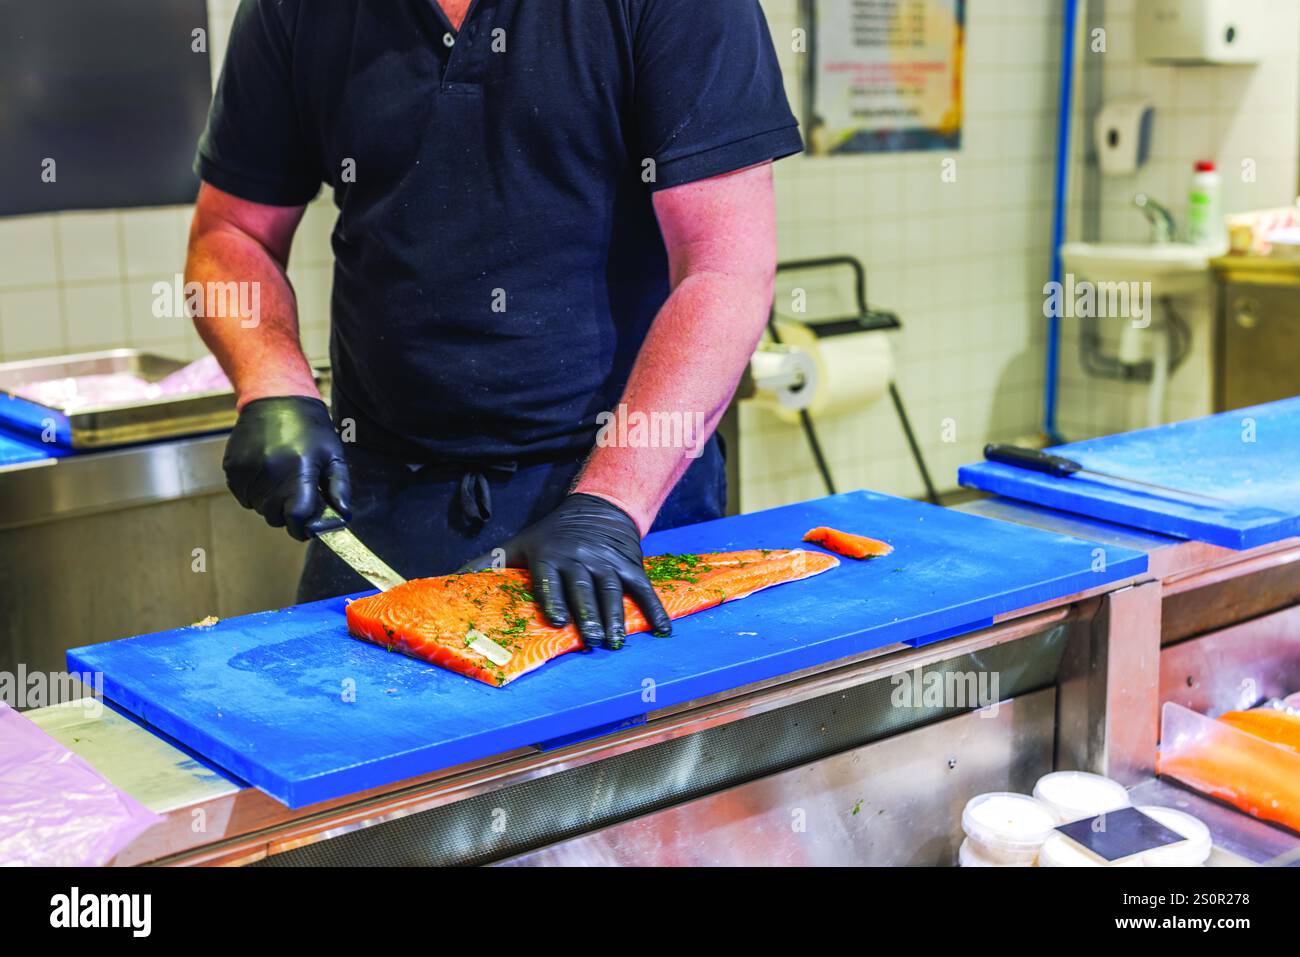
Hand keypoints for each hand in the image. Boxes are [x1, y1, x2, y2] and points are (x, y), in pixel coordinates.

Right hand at [222, 396, 351, 540]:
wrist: (275, 400)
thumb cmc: (310, 430)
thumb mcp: (333, 455)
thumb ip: (339, 488)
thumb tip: (343, 516)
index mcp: (299, 469)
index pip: (296, 517)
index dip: (302, 527)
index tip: (306, 526)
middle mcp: (270, 471)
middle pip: (275, 517)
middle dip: (287, 513)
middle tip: (295, 494)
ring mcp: (248, 469)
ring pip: (257, 508)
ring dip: (270, 502)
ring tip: (281, 477)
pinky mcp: (232, 467)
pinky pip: (243, 496)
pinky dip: (254, 492)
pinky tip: (265, 473)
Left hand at [461, 493, 670, 649]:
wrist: (596, 508)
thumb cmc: (550, 537)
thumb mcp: (519, 545)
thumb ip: (488, 565)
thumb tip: (450, 581)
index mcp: (549, 556)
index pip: (550, 579)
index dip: (554, 599)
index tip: (557, 621)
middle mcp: (579, 557)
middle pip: (584, 589)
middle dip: (588, 615)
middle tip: (591, 641)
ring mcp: (608, 560)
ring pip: (612, 590)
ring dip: (616, 617)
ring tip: (615, 642)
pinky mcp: (631, 564)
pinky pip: (644, 588)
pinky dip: (655, 609)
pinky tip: (662, 630)